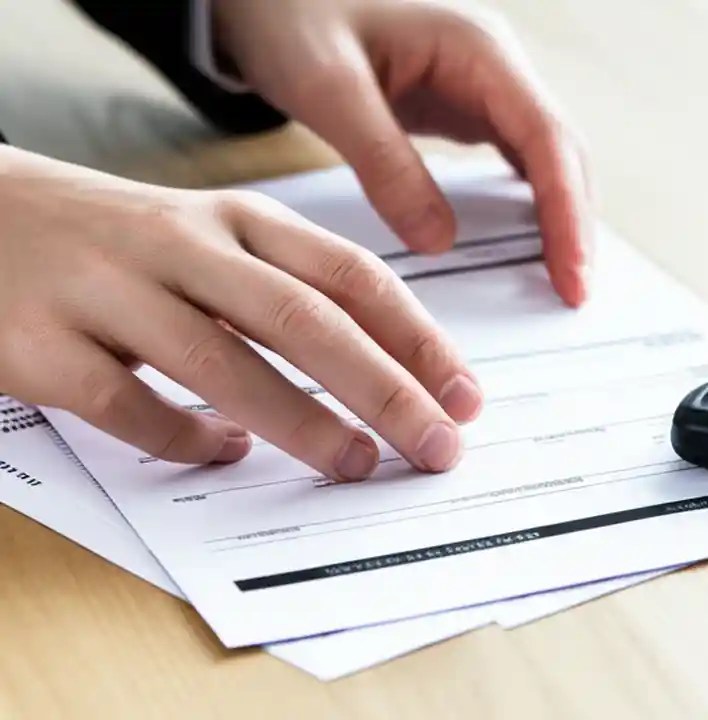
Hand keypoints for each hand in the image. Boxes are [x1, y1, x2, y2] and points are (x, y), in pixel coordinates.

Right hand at [0, 146, 479, 479]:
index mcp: (238, 220)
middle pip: (308, 321)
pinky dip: (186, 441)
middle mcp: (184, 247)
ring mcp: (112, 293)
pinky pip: (131, 410)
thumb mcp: (211, 238)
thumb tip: (388, 367)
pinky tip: (223, 455)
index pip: (352, 277)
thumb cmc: (118, 240)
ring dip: (305, 424)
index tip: (464, 393)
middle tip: (437, 445)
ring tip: (357, 464)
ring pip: (227, 365)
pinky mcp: (46, 345)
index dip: (418, 339)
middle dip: (386, 390)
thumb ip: (289, 289)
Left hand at [211, 0, 592, 305]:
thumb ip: (383, 164)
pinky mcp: (466, 106)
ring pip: (548, 159)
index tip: (572, 272)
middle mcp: (496, 65)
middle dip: (575, 224)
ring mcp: (485, 85)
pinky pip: (517, 161)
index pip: (547, 138)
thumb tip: (438, 241)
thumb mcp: (327, 89)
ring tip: (561, 281)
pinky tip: (530, 243)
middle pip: (563, 152)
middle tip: (574, 295)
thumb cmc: (290, 15)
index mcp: (478, 48)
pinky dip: (532, 205)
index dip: (566, 211)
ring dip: (561, 217)